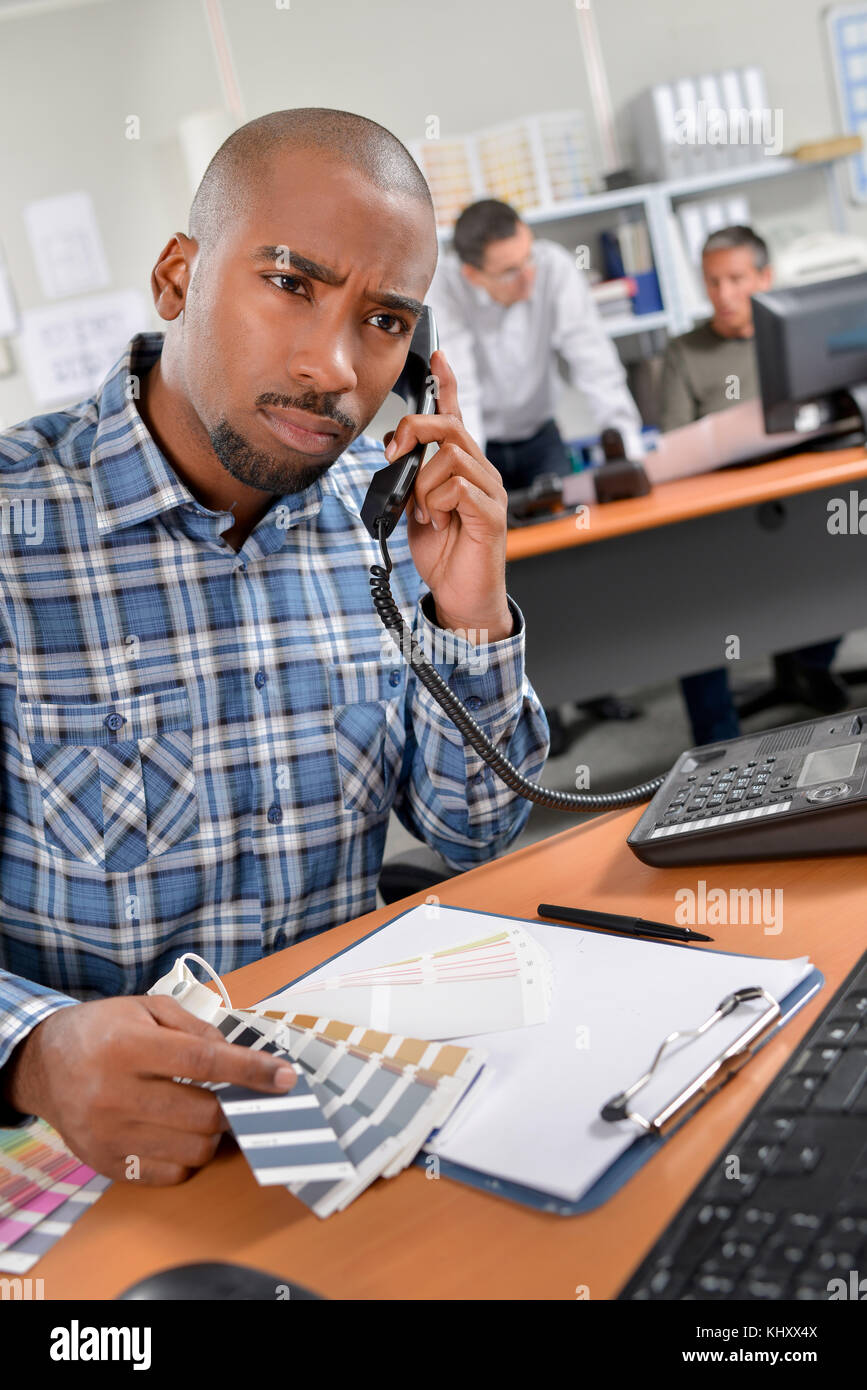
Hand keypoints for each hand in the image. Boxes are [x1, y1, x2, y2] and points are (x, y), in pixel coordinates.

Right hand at [2, 996, 296, 1184]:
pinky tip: (178, 1133)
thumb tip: (240, 1056)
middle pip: (203, 1114)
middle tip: (240, 1096)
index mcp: (128, 1047)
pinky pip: (170, 1175)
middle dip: (234, 1106)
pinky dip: (188, 1158)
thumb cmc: (103, 1030)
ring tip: (206, 1113)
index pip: (203, 1061)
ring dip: (214, 1134)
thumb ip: (197, 1028)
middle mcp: (115, 1094)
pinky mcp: (106, 1164)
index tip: (285, 1078)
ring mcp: (109, 1135)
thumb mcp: (147, 1007)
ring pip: (193, 1150)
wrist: (42, 1064)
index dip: (250, 1070)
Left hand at [383, 348, 512, 640]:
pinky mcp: (492, 515)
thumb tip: (396, 455)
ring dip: (425, 485)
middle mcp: (481, 473)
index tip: (436, 356)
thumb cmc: (443, 554)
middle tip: (396, 454)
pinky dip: (439, 503)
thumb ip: (410, 480)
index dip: (447, 385)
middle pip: (450, 426)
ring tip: (426, 514)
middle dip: (416, 431)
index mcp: (461, 468)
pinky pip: (460, 487)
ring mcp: (490, 492)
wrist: (461, 597)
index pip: (455, 416)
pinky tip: (438, 522)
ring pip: (451, 456)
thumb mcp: (414, 509)